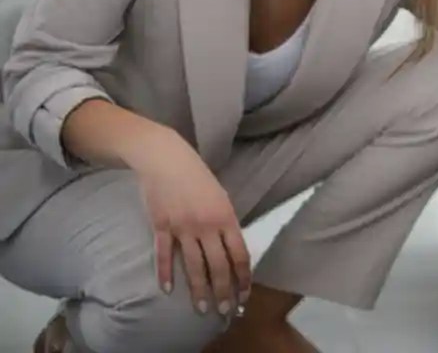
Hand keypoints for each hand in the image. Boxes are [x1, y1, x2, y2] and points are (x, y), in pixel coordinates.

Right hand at [130, 128, 250, 317]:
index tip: (245, 294)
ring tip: (202, 308)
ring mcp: (183, 227)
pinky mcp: (161, 226)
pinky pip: (164, 255)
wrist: (167, 159)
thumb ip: (226, 224)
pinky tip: (168, 290)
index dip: (243, 278)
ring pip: (194, 265)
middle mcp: (207, 225)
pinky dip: (166, 273)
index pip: (240, 255)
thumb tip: (232, 250)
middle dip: (224, 291)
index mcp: (226, 218)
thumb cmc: (198, 177)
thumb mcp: (221, 198)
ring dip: (199, 290)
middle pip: (218, 266)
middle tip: (225, 311)